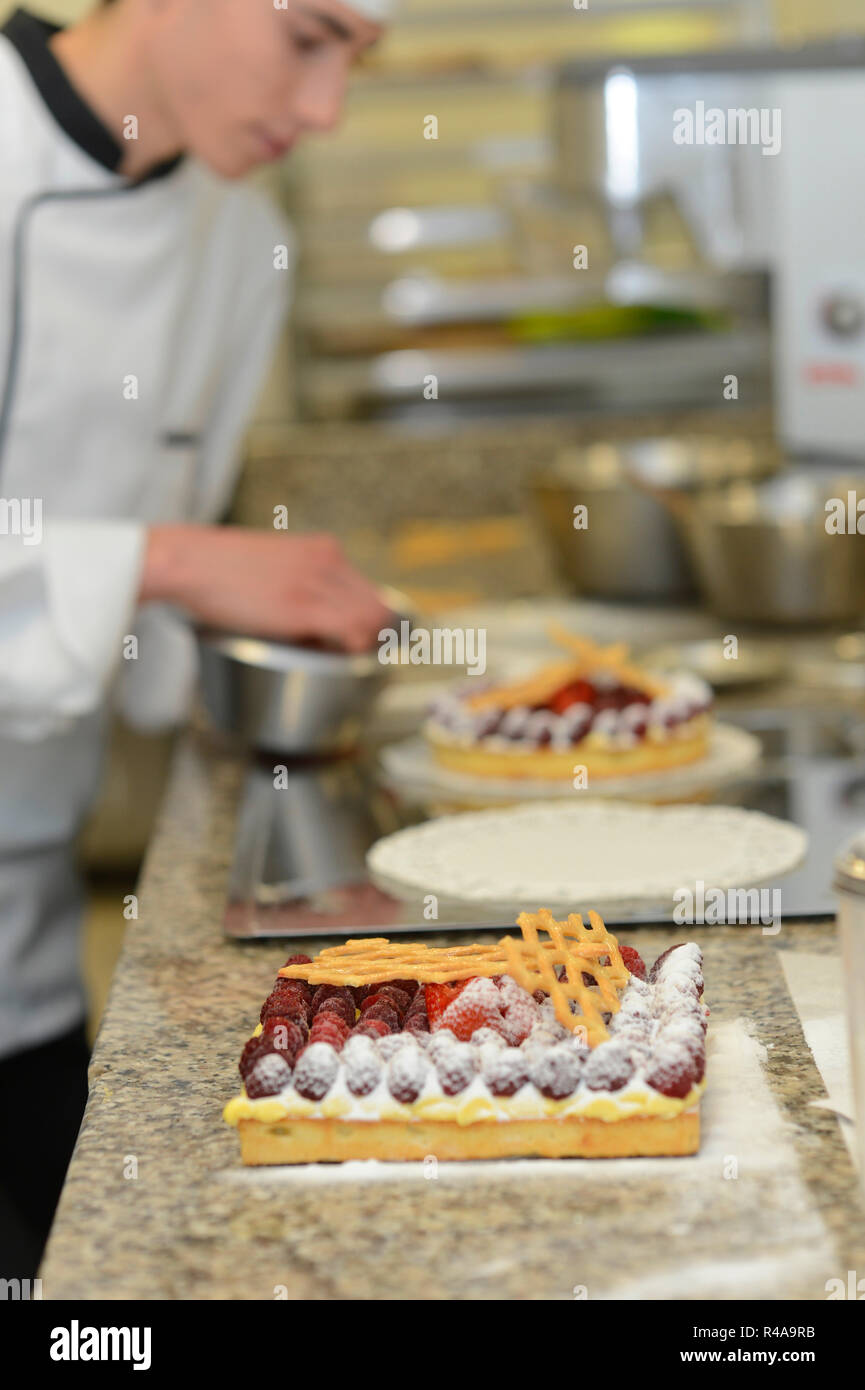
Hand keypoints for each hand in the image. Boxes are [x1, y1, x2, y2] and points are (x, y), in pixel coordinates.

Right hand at [139, 525, 392, 652]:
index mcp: (324, 548)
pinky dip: (354, 648)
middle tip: (353, 656)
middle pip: (378, 607)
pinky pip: (353, 632)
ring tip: (341, 658)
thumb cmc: (221, 568)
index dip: (371, 620)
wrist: (191, 561)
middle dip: (374, 636)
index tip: (363, 640)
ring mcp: (318, 583)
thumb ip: (301, 581)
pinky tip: (338, 655)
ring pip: (372, 620)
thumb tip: (313, 618)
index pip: (369, 590)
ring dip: (364, 645)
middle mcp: (329, 562)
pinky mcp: (304, 608)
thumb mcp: (276, 562)